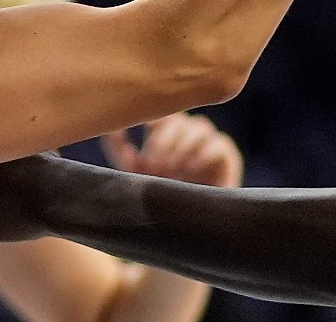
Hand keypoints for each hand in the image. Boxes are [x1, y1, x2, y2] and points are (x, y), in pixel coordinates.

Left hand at [101, 113, 243, 187]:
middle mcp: (188, 132)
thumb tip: (108, 128)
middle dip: (166, 140)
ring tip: (172, 169)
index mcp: (167, 130)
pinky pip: (220, 144)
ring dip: (184, 147)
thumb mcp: (135, 171)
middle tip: (155, 164)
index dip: (155, 114)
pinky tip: (191, 170)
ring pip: (200, 128)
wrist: (185, 226)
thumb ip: (121, 149)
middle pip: (180, 120)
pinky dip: (205, 154)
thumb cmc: (159, 194)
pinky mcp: (227, 158)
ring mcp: (209, 142)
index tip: (145, 126)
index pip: (163, 111)